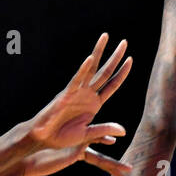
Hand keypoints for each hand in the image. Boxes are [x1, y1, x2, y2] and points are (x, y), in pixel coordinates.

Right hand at [22, 34, 132, 175]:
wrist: (44, 139)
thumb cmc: (62, 137)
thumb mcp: (87, 134)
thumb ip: (104, 130)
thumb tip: (123, 132)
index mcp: (94, 104)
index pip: (111, 84)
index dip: (122, 73)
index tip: (130, 59)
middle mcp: (87, 94)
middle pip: (104, 72)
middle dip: (115, 57)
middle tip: (124, 42)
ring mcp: (77, 92)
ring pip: (91, 69)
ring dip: (98, 53)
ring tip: (106, 37)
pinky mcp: (65, 95)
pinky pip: (76, 80)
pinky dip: (83, 70)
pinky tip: (90, 59)